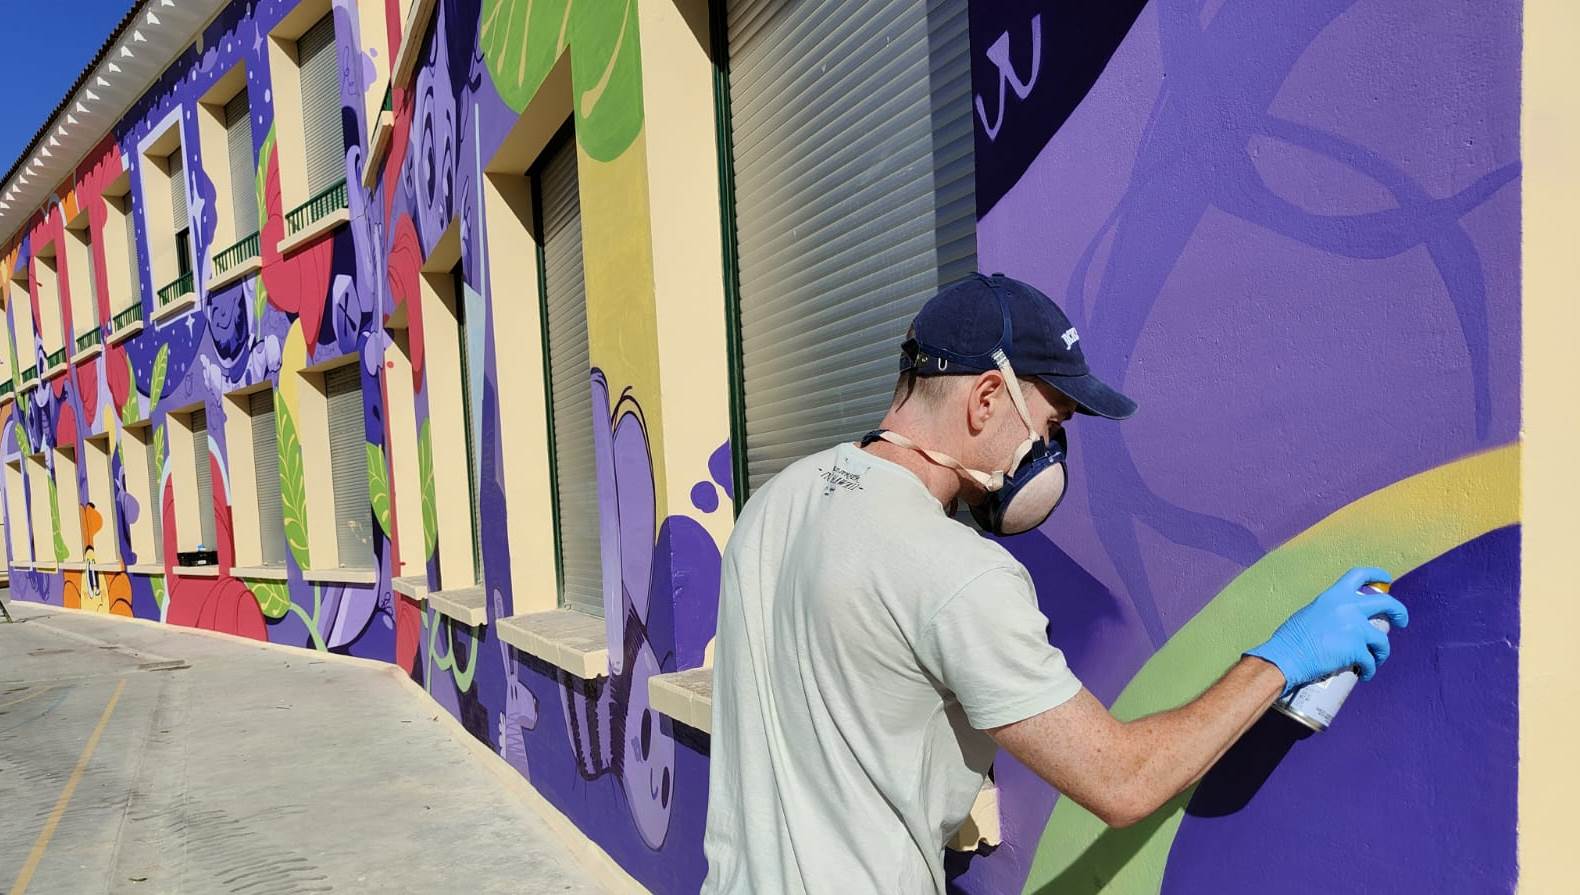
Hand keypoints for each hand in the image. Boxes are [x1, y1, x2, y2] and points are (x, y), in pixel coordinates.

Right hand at [1246, 567, 1409, 694]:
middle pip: (1387, 603)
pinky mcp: (1357, 650)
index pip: (1359, 575)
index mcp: (1333, 596)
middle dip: (1399, 612)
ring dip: (1381, 652)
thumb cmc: (1290, 639)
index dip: (1376, 574)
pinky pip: (1371, 661)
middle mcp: (1348, 608)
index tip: (1386, 579)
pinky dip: (1369, 670)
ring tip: (1374, 660)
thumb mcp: (1310, 614)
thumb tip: (1339, 624)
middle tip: (1401, 621)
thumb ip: (1328, 613)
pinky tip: (1365, 675)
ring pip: (1382, 640)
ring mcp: (1355, 628)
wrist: (1287, 657)